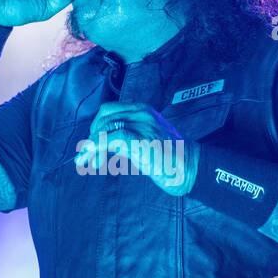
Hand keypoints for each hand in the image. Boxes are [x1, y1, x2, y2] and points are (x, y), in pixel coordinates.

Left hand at [75, 101, 197, 196]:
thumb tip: (105, 141)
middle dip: (91, 136)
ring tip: (87, 161)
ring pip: (105, 128)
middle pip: (104, 117)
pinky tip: (93, 159)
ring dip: (90, 146)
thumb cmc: (170, 156)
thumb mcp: (149, 137)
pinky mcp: (141, 141)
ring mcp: (142, 126)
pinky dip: (97, 148)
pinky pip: (111, 139)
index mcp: (144, 110)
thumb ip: (130, 133)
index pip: (109, 110)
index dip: (96, 125)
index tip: (91, 143)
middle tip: (88, 155)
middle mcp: (142, 114)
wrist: (190, 167)